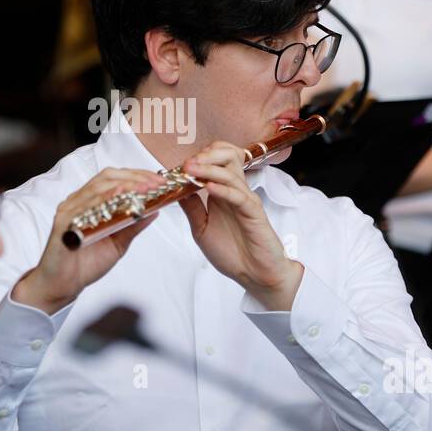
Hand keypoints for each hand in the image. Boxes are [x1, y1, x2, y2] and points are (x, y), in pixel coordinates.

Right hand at [14, 168, 165, 313]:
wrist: (64, 285)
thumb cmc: (87, 263)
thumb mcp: (118, 243)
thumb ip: (133, 226)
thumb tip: (156, 210)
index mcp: (90, 202)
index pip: (114, 179)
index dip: (138, 175)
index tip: (160, 181)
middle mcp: (78, 201)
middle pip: (107, 177)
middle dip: (135, 177)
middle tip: (156, 183)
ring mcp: (69, 210)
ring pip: (97, 187)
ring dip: (124, 185)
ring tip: (145, 188)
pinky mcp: (63, 223)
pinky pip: (84, 206)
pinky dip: (103, 198)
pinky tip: (119, 195)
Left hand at [177, 142, 302, 310]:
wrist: (255, 275)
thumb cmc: (233, 253)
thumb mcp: (202, 228)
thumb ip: (191, 208)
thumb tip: (176, 189)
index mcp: (223, 192)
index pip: (216, 160)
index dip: (198, 158)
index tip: (178, 167)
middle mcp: (235, 191)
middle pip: (228, 157)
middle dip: (207, 154)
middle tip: (187, 163)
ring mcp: (246, 200)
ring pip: (231, 173)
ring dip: (209, 169)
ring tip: (191, 169)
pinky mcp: (255, 213)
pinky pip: (239, 196)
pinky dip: (223, 190)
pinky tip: (209, 188)